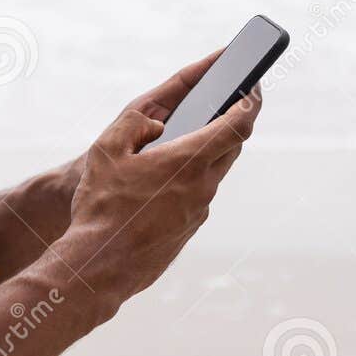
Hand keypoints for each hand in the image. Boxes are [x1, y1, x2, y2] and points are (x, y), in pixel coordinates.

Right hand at [62, 49, 262, 306]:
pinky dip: (191, 181)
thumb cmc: (101, 207)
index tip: (254, 89)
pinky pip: (198, 197)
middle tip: (226, 106)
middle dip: (231, 124)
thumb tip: (155, 124)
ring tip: (186, 142)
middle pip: (231, 147)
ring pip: (213, 173)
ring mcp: (198, 211)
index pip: (238, 125)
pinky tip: (165, 183)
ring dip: (208, 154)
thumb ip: (134, 125)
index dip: (251, 103)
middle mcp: (202, 185)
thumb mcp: (106, 151)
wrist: (101, 265)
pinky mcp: (188, 230)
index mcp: (188, 160)